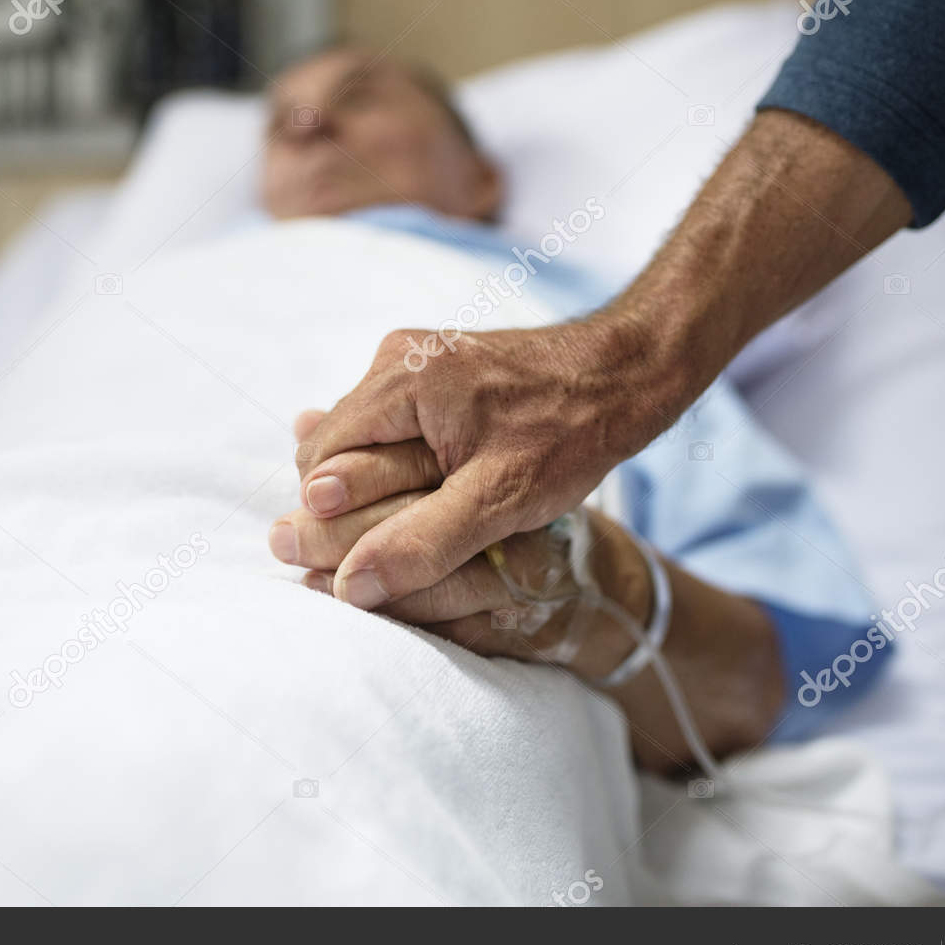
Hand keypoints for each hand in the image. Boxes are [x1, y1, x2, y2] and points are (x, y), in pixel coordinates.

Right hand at [290, 314, 681, 608]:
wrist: (628, 373)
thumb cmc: (571, 434)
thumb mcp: (499, 501)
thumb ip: (420, 542)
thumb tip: (349, 585)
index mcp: (398, 381)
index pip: (316, 464)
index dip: (329, 521)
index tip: (364, 561)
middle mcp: (395, 359)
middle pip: (331, 451)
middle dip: (352, 505)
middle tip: (405, 545)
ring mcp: (414, 359)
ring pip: (362, 442)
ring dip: (380, 486)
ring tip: (431, 518)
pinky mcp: (435, 370)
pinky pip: (392, 427)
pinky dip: (402, 464)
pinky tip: (436, 491)